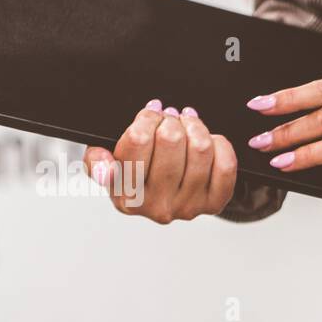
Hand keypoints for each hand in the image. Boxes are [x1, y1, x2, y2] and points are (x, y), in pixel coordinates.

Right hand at [84, 99, 237, 223]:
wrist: (164, 196)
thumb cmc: (133, 172)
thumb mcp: (104, 164)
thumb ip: (96, 161)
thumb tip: (105, 170)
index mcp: (126, 197)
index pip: (138, 140)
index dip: (147, 118)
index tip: (150, 113)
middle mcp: (157, 208)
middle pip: (171, 140)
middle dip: (171, 120)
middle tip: (170, 118)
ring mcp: (188, 207)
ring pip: (201, 149)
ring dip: (195, 127)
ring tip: (187, 124)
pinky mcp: (213, 204)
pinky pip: (226, 165)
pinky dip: (220, 145)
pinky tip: (208, 140)